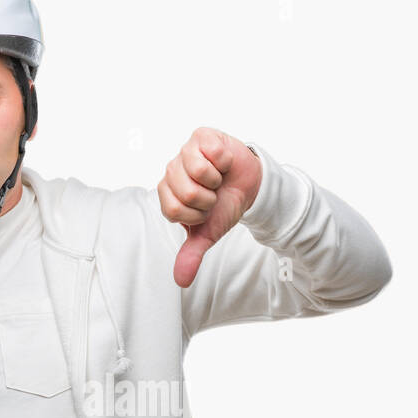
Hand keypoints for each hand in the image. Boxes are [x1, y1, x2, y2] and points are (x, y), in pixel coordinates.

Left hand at [156, 127, 261, 287]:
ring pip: (197, 170)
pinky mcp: (201, 136)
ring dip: (216, 179)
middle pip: (185, 191)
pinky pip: (210, 151)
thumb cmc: (224, 206)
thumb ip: (192, 255)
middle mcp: (171, 172)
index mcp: (167, 195)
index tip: (205, 210)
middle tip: (213, 194)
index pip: (173, 209)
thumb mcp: (209, 233)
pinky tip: (223, 163)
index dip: (196, 213)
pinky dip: (224, 160)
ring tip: (218, 178)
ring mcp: (184, 152)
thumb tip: (181, 281)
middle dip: (207, 198)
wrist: (250, 186)